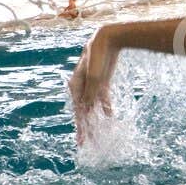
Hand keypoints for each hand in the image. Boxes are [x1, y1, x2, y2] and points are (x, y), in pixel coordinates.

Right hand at [69, 28, 118, 143]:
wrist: (106, 40)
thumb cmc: (97, 57)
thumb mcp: (96, 78)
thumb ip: (92, 94)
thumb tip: (88, 110)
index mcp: (76, 88)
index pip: (78, 113)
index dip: (81, 128)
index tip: (82, 142)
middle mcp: (81, 88)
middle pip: (84, 112)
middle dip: (87, 129)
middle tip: (88, 144)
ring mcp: (91, 86)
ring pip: (93, 108)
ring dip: (96, 120)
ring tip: (98, 135)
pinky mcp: (102, 83)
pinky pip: (103, 100)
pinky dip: (106, 109)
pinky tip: (110, 118)